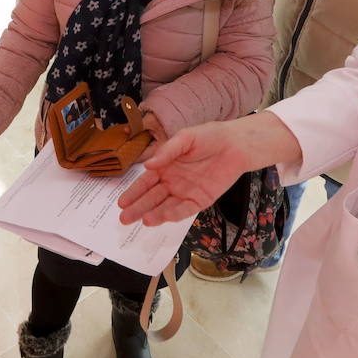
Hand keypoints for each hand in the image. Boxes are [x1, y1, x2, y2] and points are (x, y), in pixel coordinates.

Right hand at [117, 123, 247, 224]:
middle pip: (151, 198)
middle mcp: (172, 182)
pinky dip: (175, 214)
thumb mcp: (185, 138)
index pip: (144, 183)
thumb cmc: (209, 137)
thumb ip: (167, 151)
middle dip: (138, 208)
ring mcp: (185, 192)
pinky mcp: (200, 200)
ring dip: (154, 214)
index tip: (121, 203)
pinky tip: (165, 216)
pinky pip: (185, 209)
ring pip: (166, 206)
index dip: (133, 193)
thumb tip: (147, 165)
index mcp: (164, 167)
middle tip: (124, 219)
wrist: (236, 145)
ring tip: (143, 221)